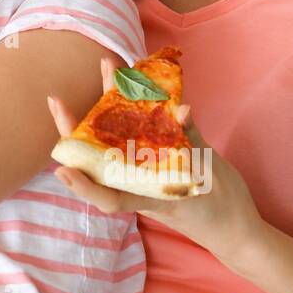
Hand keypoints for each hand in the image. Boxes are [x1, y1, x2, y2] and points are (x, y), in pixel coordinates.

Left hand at [49, 58, 263, 264]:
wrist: (236, 225)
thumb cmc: (219, 212)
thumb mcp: (205, 182)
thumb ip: (193, 144)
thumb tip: (181, 110)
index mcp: (145, 197)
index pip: (107, 196)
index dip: (84, 186)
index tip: (61, 170)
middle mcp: (141, 180)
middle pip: (102, 154)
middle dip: (79, 127)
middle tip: (56, 101)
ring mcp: (151, 166)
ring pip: (122, 134)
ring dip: (112, 102)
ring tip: (108, 67)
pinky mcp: (166, 154)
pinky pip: (150, 127)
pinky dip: (146, 105)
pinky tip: (143, 81)